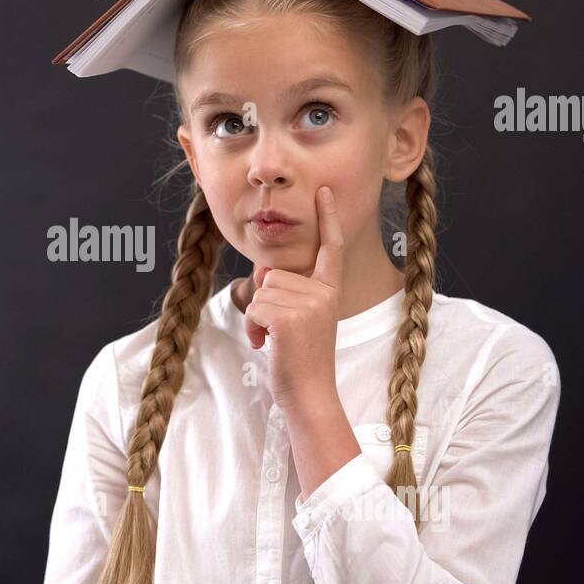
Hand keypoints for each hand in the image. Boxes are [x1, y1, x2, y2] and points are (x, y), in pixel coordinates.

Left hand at [244, 185, 343, 414]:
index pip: (330, 248)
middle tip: (281, 332)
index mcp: (330, 291)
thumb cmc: (300, 359)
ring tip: (276, 340)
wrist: (310, 393)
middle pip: (274, 274)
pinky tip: (267, 345)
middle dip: (266, 303)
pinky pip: (254, 308)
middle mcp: (323, 293)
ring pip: (262, 290)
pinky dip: (252, 328)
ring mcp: (309, 305)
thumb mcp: (298, 319)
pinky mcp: (289, 318)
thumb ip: (286, 291)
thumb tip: (263, 268)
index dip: (327, 218)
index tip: (322, 190)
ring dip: (258, 317)